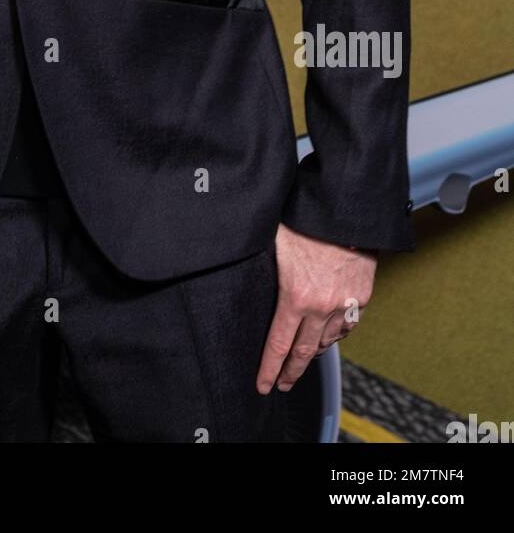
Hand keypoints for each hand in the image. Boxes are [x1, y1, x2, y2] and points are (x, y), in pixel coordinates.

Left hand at [256, 222, 376, 393]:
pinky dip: (336, 334)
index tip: (262, 385)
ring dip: (314, 352)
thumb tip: (233, 259)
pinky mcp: (362, 297)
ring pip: (327, 341)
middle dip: (290, 372)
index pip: (278, 344)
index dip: (269, 369)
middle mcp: (322, 307)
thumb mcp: (274, 241)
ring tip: (303, 358)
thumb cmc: (306, 220)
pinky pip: (347, 326)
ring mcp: (345, 304)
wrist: (347, 211)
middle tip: (282, 385)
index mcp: (295, 296)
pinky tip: (328, 336)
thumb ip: (260, 261)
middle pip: (304, 352)